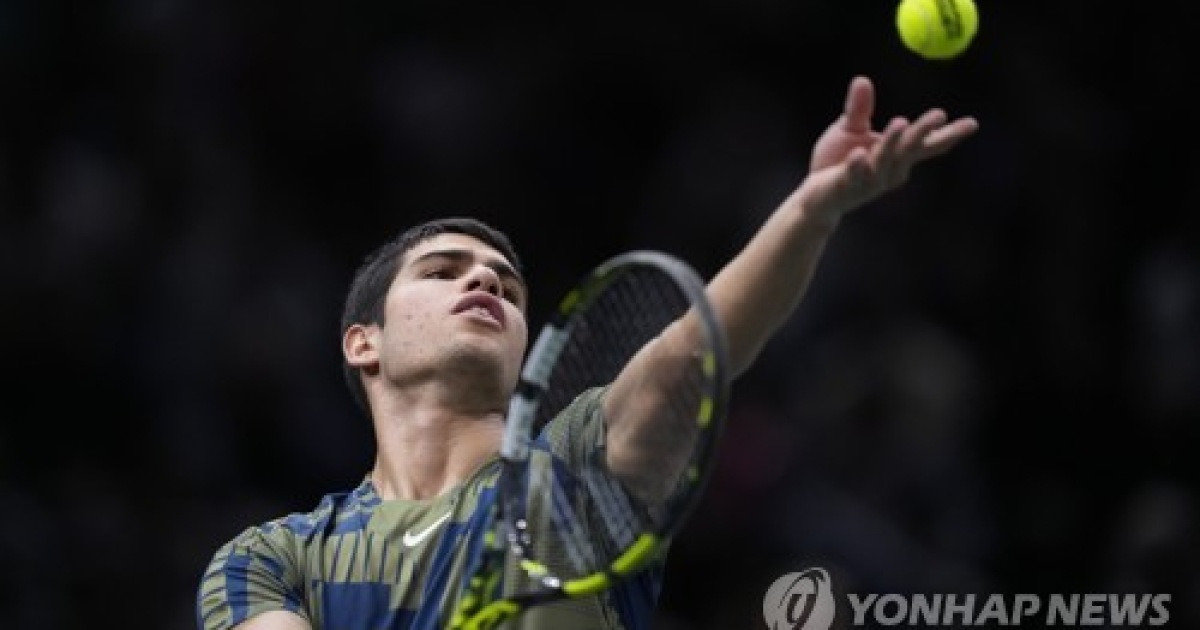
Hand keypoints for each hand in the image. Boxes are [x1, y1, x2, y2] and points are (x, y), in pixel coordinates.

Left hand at [798, 75, 978, 223]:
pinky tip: (860, 154)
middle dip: (923, 132)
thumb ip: (860, 109)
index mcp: (897, 156)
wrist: (815, 196)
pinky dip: (859, 166)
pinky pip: (854, 176)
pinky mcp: (847, 187)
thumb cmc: (837, 162)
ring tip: (901, 122)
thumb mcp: (849, 130)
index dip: (949, 134)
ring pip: (885, 160)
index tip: (972, 123)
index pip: (927, 144)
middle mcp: (889, 170)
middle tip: (939, 114)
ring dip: (893, 143)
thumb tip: (862, 79)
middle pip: (909, 149)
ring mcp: (869, 180)